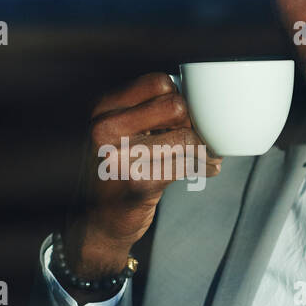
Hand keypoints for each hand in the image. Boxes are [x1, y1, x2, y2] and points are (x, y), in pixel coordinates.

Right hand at [64, 73, 219, 287]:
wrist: (96, 224)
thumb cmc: (115, 174)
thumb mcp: (118, 133)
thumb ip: (146, 112)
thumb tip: (199, 99)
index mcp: (103, 108)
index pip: (159, 81)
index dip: (180, 97)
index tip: (185, 117)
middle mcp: (106, 128)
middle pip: (176, 105)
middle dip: (195, 122)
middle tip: (199, 138)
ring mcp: (121, 156)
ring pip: (186, 135)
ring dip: (206, 147)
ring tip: (209, 156)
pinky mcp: (139, 183)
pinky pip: (187, 164)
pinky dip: (203, 166)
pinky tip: (205, 169)